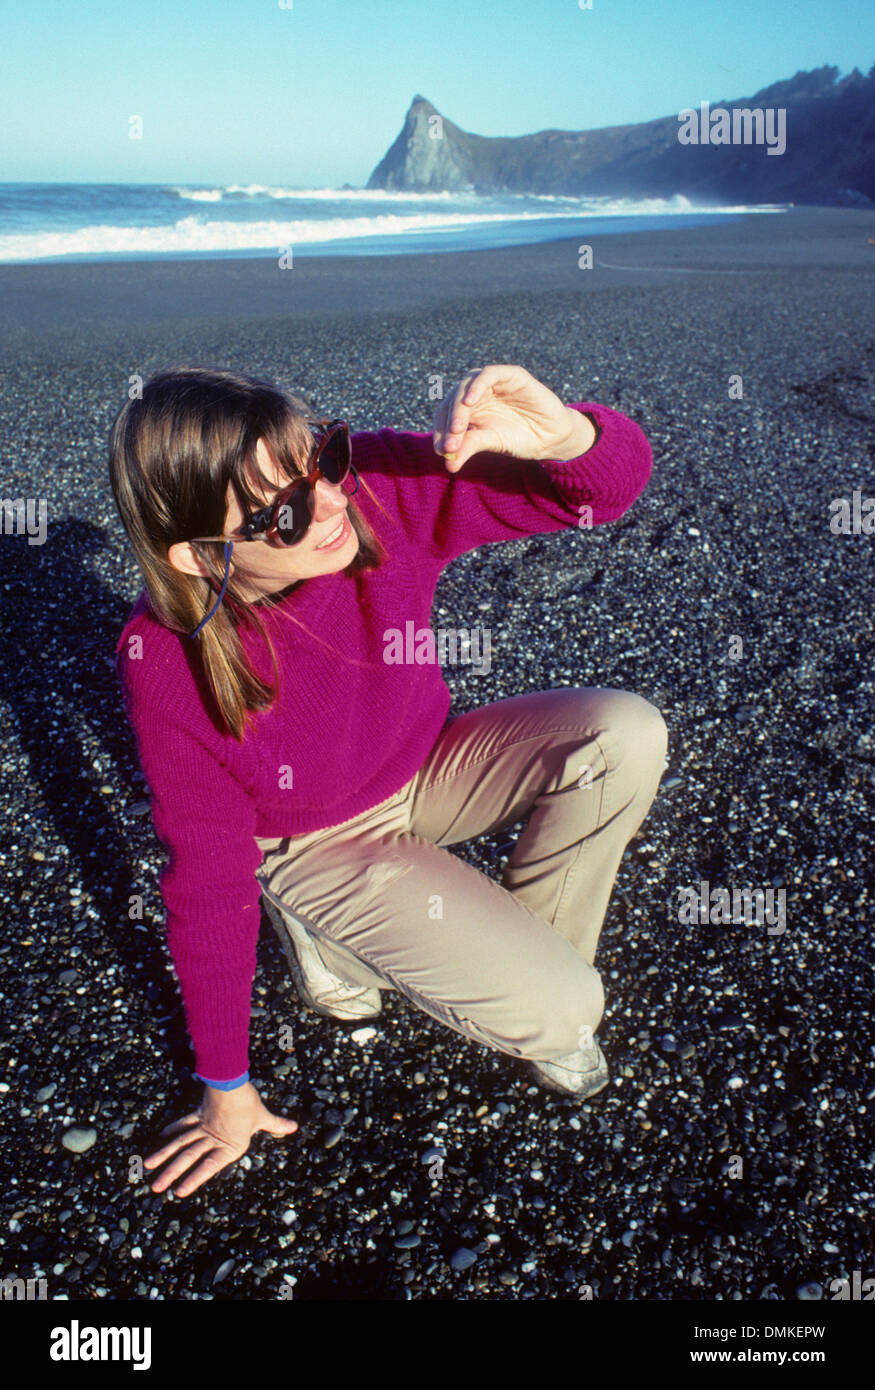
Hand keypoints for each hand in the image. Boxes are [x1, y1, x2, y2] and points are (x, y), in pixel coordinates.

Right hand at [143, 1082, 297, 1196]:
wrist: (232, 1082)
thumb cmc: (248, 1102)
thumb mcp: (263, 1116)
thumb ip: (275, 1125)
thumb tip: (293, 1127)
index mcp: (228, 1145)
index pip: (208, 1167)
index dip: (193, 1180)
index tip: (178, 1193)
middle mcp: (212, 1139)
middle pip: (188, 1158)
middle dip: (170, 1174)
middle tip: (155, 1188)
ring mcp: (202, 1126)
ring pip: (180, 1144)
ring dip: (163, 1156)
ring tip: (148, 1168)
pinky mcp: (198, 1114)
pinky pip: (183, 1124)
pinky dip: (172, 1130)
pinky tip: (160, 1137)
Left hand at [431, 364, 593, 472]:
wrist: (552, 437)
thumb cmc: (520, 438)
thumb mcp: (490, 442)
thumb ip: (468, 447)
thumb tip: (447, 464)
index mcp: (468, 407)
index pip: (445, 415)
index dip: (440, 432)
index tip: (442, 453)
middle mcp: (477, 392)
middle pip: (452, 402)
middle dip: (448, 425)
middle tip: (449, 447)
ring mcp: (493, 382)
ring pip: (465, 387)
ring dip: (458, 408)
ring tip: (457, 429)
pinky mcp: (511, 375)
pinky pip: (488, 374)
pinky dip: (477, 385)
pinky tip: (469, 402)